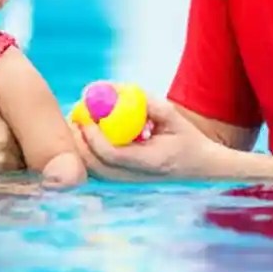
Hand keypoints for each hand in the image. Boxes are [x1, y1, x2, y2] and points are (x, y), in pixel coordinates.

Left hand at [78, 97, 230, 179]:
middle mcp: (135, 176)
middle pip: (94, 164)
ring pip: (91, 168)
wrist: (197, 166)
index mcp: (151, 161)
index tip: (87, 115)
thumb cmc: (186, 139)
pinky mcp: (119, 181)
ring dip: (80, 144)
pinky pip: (95, 167)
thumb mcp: (173, 117)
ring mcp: (125, 182)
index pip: (112, 154)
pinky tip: (86, 131)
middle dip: (79, 138)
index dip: (95, 135)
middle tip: (75, 113)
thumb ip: (148, 104)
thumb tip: (116, 89)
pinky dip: (86, 150)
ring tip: (79, 119)